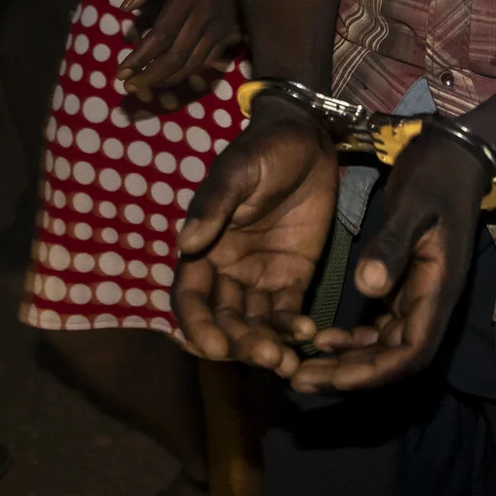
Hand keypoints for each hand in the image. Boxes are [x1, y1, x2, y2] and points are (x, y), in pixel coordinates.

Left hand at [117, 0, 237, 98]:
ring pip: (191, 64)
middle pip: (175, 56)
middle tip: (128, 86)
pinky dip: (188, 73)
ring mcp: (219, 28)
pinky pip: (207, 60)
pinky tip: (171, 76)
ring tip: (145, 86)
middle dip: (150, 76)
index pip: (161, 36)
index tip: (121, 71)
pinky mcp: (229, 33)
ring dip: (167, 79)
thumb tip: (126, 7)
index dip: (140, 57)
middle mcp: (204, 18)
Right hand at [173, 110, 340, 376]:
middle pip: (225, 319)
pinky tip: (306, 334)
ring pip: (255, 322)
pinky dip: (292, 328)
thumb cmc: (265, 149)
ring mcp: (261, 274)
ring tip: (286, 360)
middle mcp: (228, 269)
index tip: (214, 347)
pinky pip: (288, 310)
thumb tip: (184, 244)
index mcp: (204, 247)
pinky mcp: (294, 274)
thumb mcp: (237, 172)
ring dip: (266, 345)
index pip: (191, 298)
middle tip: (266, 357)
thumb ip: (214, 206)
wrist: (311, 136)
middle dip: (239, 343)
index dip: (198, 326)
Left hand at [292, 131, 485, 392]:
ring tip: (303, 366)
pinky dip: (351, 339)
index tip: (333, 378)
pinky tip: (321, 337)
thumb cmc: (435, 177)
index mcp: (438, 290)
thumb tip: (366, 288)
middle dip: (350, 374)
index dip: (373, 373)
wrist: (454, 154)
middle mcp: (429, 302)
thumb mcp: (413, 206)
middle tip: (300, 379)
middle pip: (392, 359)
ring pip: (383, 346)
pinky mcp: (404, 284)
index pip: (410, 353)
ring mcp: (417, 295)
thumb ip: (392, 245)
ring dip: (347, 361)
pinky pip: (378, 326)